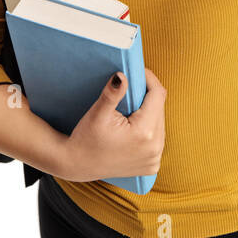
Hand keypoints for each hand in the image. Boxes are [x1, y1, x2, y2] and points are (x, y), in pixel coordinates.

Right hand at [58, 68, 166, 182]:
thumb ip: (113, 93)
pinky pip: (157, 139)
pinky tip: (134, 127)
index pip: (158, 94)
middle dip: (147, 96)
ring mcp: (154, 158)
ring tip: (131, 108)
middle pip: (160, 108)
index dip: (149, 79)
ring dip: (149, 113)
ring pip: (160, 123)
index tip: (139, 72)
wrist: (78, 165)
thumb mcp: (98, 113)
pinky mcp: (152, 166)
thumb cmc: (85, 138)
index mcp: (145, 133)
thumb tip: (123, 75)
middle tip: (132, 88)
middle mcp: (155, 148)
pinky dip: (148, 130)